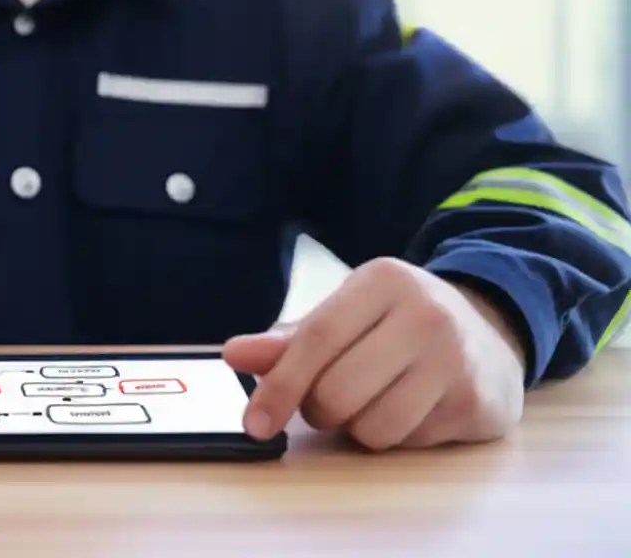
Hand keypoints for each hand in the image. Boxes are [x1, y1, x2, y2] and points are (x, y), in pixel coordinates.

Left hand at [224, 258, 526, 450]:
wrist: (489, 332)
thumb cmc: (396, 326)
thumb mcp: (343, 317)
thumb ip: (287, 340)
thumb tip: (234, 355)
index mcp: (383, 280)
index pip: (315, 339)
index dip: (279, 385)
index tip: (254, 422)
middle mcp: (425, 314)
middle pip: (337, 391)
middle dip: (320, 410)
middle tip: (330, 399)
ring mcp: (456, 359)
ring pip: (373, 427)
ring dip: (358, 428)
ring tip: (373, 401)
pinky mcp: (477, 402)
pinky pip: (408, 442)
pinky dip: (396, 436)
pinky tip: (411, 408)